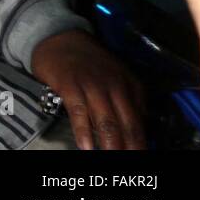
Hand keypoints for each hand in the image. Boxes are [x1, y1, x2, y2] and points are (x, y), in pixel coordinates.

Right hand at [31, 29, 145, 149]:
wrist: (59, 36)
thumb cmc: (88, 61)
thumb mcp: (116, 75)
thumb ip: (129, 98)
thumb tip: (140, 126)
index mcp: (129, 85)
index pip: (140, 121)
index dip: (140, 142)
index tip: (139, 155)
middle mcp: (115, 85)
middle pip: (127, 124)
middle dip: (130, 148)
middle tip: (130, 164)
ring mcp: (92, 85)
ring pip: (106, 121)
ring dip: (110, 145)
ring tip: (111, 159)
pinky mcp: (70, 85)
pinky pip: (79, 113)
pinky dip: (84, 131)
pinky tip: (85, 146)